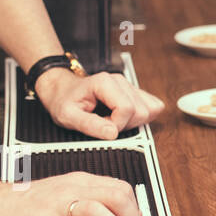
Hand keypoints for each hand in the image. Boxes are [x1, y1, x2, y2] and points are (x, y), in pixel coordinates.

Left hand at [35, 67, 164, 139]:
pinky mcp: (135, 92)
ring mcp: (129, 86)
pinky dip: (141, 118)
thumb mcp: (67, 116)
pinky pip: (153, 106)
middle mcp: (121, 81)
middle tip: (105, 125)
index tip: (101, 127)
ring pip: (149, 110)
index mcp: (105, 83)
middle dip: (125, 125)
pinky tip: (123, 119)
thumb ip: (89, 125)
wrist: (62, 90)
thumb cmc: (64, 101)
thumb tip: (112, 134)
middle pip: (141, 111)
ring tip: (112, 121)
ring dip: (133, 122)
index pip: (126, 108)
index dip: (116, 124)